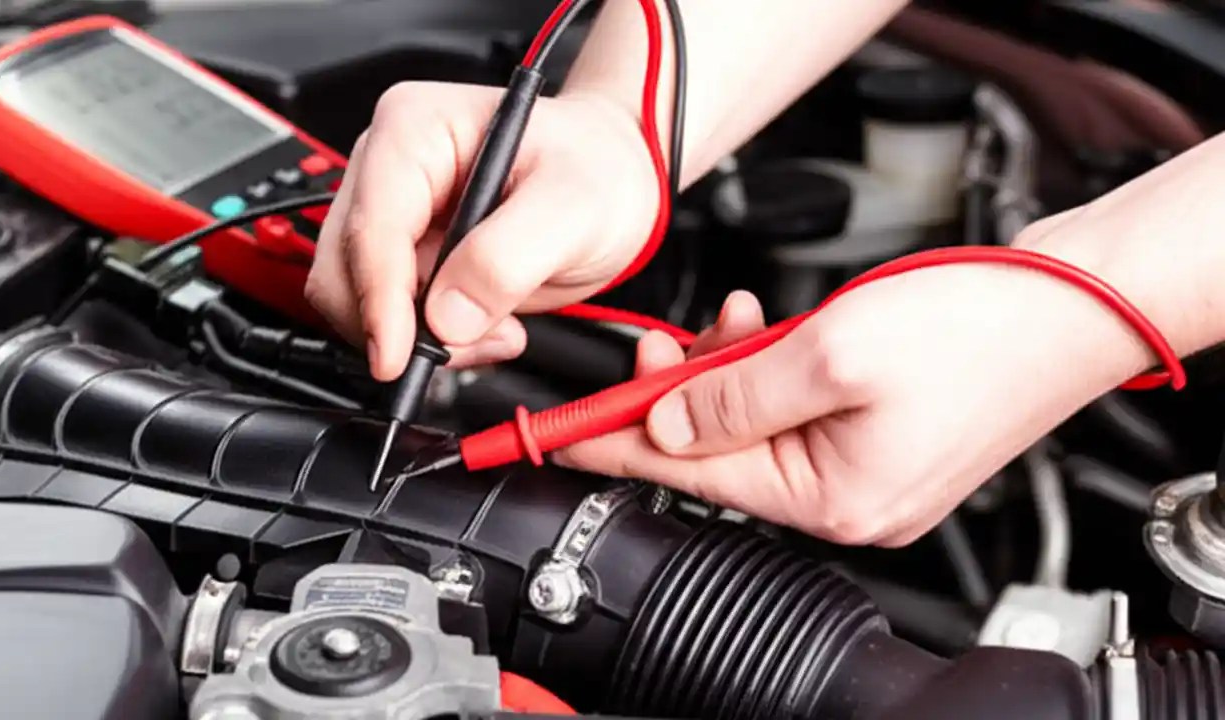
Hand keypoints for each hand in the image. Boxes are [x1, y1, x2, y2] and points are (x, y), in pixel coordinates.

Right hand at [305, 81, 659, 380]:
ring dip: (420, 337)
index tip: (395, 357)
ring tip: (496, 329)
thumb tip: (446, 316)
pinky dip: (434, 339)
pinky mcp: (407, 258)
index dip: (379, 301)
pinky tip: (487, 326)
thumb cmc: (597, 167)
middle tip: (473, 343)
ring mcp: (393, 216)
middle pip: (344, 270)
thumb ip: (507, 259)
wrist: (613, 180)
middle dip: (399, 324)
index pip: (371, 227)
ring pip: (359, 302)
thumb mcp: (573, 206)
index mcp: (414, 131)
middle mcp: (387, 169)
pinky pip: (392, 318)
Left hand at [558, 255, 1153, 545]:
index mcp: (831, 499)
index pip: (688, 477)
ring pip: (755, 427)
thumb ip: (731, 396)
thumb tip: (666, 424)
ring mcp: (867, 471)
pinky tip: (765, 333)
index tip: (552, 438)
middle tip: (653, 346)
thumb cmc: (976, 326)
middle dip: (675, 396)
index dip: (611, 448)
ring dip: (725, 373)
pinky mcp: (882, 436)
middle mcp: (847, 500)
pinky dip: (767, 372)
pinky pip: (795, 413)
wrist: (1069, 298)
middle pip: (718, 454)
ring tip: (730, 322)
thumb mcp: (825, 352)